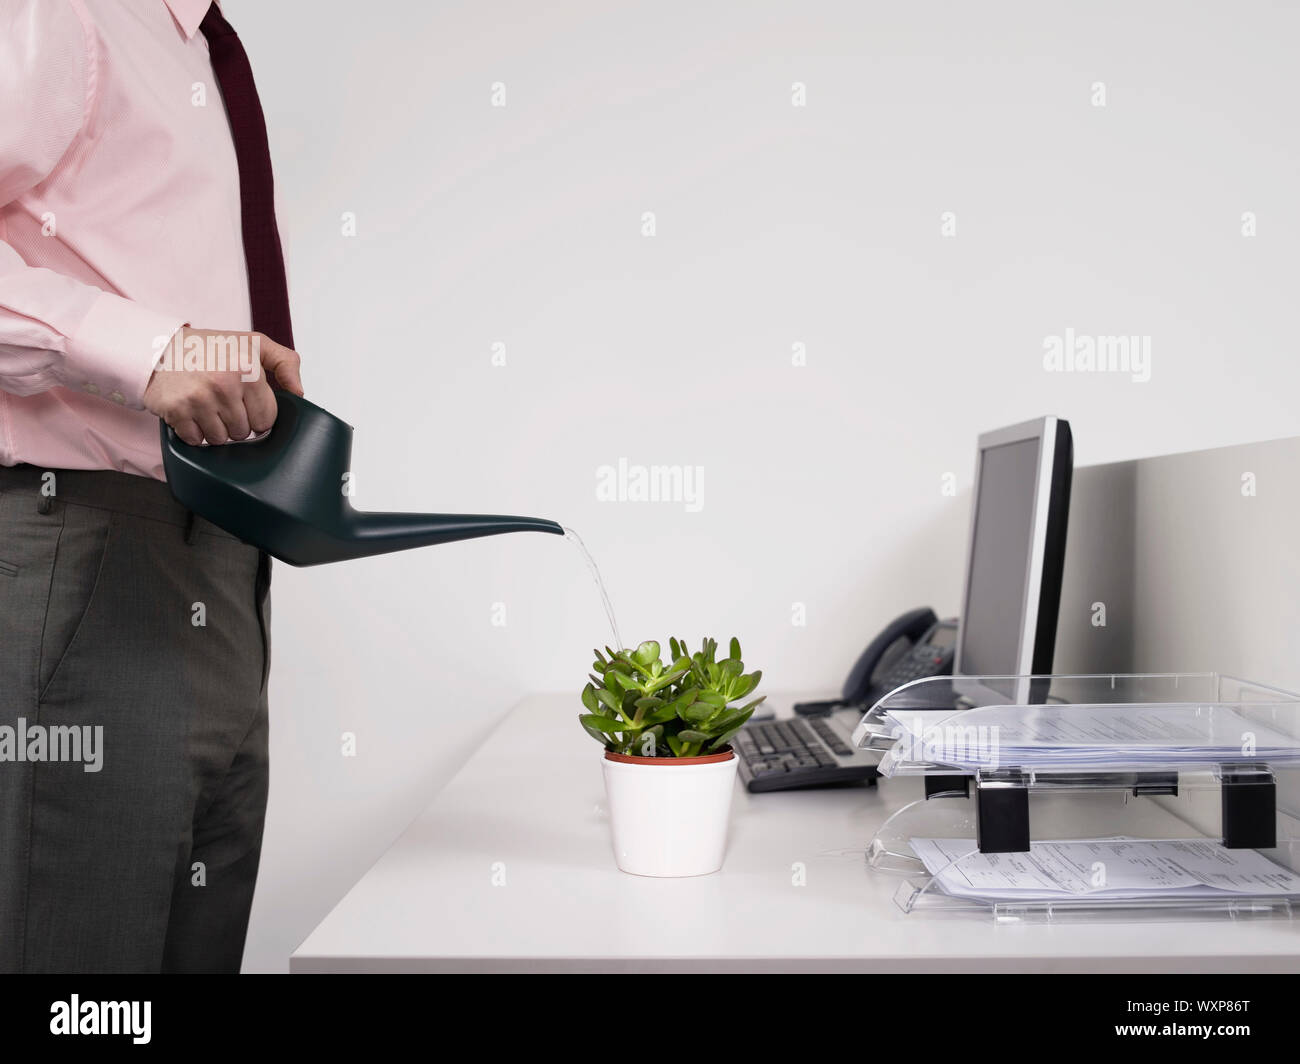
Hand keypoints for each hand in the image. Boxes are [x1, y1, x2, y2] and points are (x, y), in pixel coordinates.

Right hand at [143, 327, 303, 445]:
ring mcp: (198, 398)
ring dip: (215, 429)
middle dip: (235, 422)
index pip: (266, 419)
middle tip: (222, 402)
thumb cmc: (211, 348)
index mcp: (248, 368)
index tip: (244, 400)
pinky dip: (194, 432)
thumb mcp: (253, 343)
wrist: (160, 347)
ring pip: (221, 440)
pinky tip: (191, 412)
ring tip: (207, 406)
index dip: (256, 414)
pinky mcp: (176, 410)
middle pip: (244, 433)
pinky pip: (197, 441)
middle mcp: (224, 383)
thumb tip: (299, 393)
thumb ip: (285, 362)